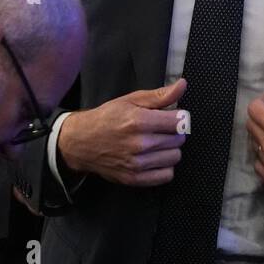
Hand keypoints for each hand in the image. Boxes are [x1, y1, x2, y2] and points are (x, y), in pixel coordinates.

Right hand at [57, 79, 187, 186]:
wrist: (81, 141)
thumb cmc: (107, 118)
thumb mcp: (131, 100)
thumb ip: (159, 95)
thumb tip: (182, 85)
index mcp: (139, 121)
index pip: (180, 122)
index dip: (179, 117)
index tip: (172, 117)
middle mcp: (139, 144)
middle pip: (179, 139)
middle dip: (173, 132)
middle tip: (160, 129)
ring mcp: (137, 164)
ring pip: (175, 157)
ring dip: (169, 149)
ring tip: (156, 143)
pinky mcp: (134, 178)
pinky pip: (166, 175)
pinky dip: (164, 166)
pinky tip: (154, 158)